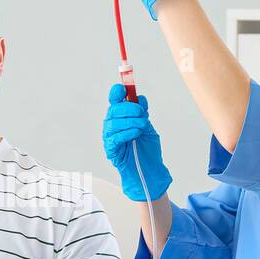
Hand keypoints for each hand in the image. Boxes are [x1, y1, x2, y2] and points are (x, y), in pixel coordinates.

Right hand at [103, 83, 172, 201]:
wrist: (149, 169)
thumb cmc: (147, 148)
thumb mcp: (148, 126)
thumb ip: (143, 113)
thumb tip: (140, 98)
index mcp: (120, 116)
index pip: (114, 100)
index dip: (117, 92)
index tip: (124, 89)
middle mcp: (113, 124)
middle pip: (113, 109)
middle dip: (129, 108)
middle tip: (142, 113)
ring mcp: (110, 136)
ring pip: (114, 122)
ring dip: (131, 121)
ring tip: (142, 126)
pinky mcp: (111, 149)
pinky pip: (115, 137)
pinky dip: (127, 132)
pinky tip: (136, 133)